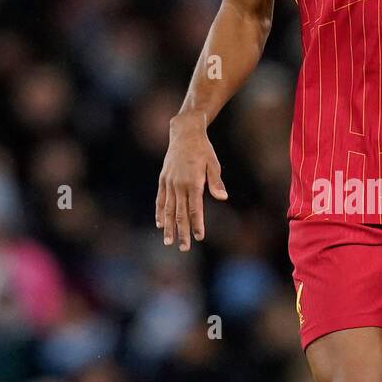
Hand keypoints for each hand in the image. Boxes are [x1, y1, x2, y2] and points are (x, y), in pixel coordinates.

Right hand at [155, 112, 227, 249]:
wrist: (184, 133)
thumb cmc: (203, 149)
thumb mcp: (213, 164)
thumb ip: (216, 182)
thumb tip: (222, 198)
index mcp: (193, 182)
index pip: (195, 209)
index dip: (196, 224)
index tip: (199, 237)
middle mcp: (179, 184)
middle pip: (180, 213)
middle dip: (182, 232)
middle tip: (184, 248)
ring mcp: (169, 182)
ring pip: (167, 209)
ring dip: (168, 227)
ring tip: (168, 241)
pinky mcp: (163, 179)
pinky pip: (160, 199)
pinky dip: (159, 212)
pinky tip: (159, 224)